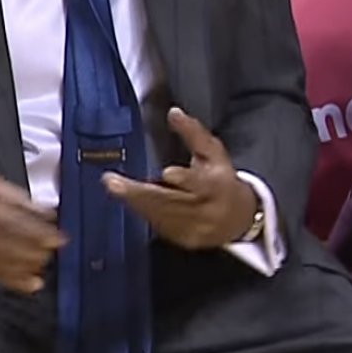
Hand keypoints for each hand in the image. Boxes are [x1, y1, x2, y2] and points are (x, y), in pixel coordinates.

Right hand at [0, 173, 65, 293]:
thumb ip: (15, 195)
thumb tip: (43, 210)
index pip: (16, 220)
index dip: (40, 231)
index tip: (59, 236)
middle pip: (13, 243)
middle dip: (38, 250)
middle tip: (54, 250)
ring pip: (5, 262)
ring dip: (29, 266)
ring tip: (44, 264)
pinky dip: (14, 281)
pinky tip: (30, 283)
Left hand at [103, 107, 259, 251]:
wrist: (239, 219)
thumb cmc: (222, 179)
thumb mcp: (214, 153)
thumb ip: (194, 133)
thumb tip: (173, 112)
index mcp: (217, 185)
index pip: (200, 184)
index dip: (185, 180)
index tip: (167, 173)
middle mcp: (207, 210)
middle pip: (171, 202)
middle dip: (139, 193)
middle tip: (112, 182)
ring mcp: (195, 228)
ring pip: (162, 216)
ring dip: (135, 202)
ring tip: (114, 186)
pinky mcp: (185, 240)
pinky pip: (160, 226)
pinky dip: (144, 212)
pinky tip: (130, 200)